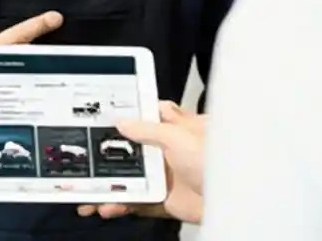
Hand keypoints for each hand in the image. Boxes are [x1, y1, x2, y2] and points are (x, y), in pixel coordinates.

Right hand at [77, 101, 206, 223]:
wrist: (238, 200)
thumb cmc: (216, 159)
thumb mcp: (178, 136)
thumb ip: (148, 129)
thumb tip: (122, 123)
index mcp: (172, 128)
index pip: (145, 115)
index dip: (124, 115)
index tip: (98, 116)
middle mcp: (166, 151)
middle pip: (128, 152)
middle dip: (104, 158)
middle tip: (82, 160)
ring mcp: (164, 176)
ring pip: (127, 180)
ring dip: (106, 187)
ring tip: (85, 195)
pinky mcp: (164, 200)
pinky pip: (136, 202)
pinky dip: (120, 206)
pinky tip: (106, 207)